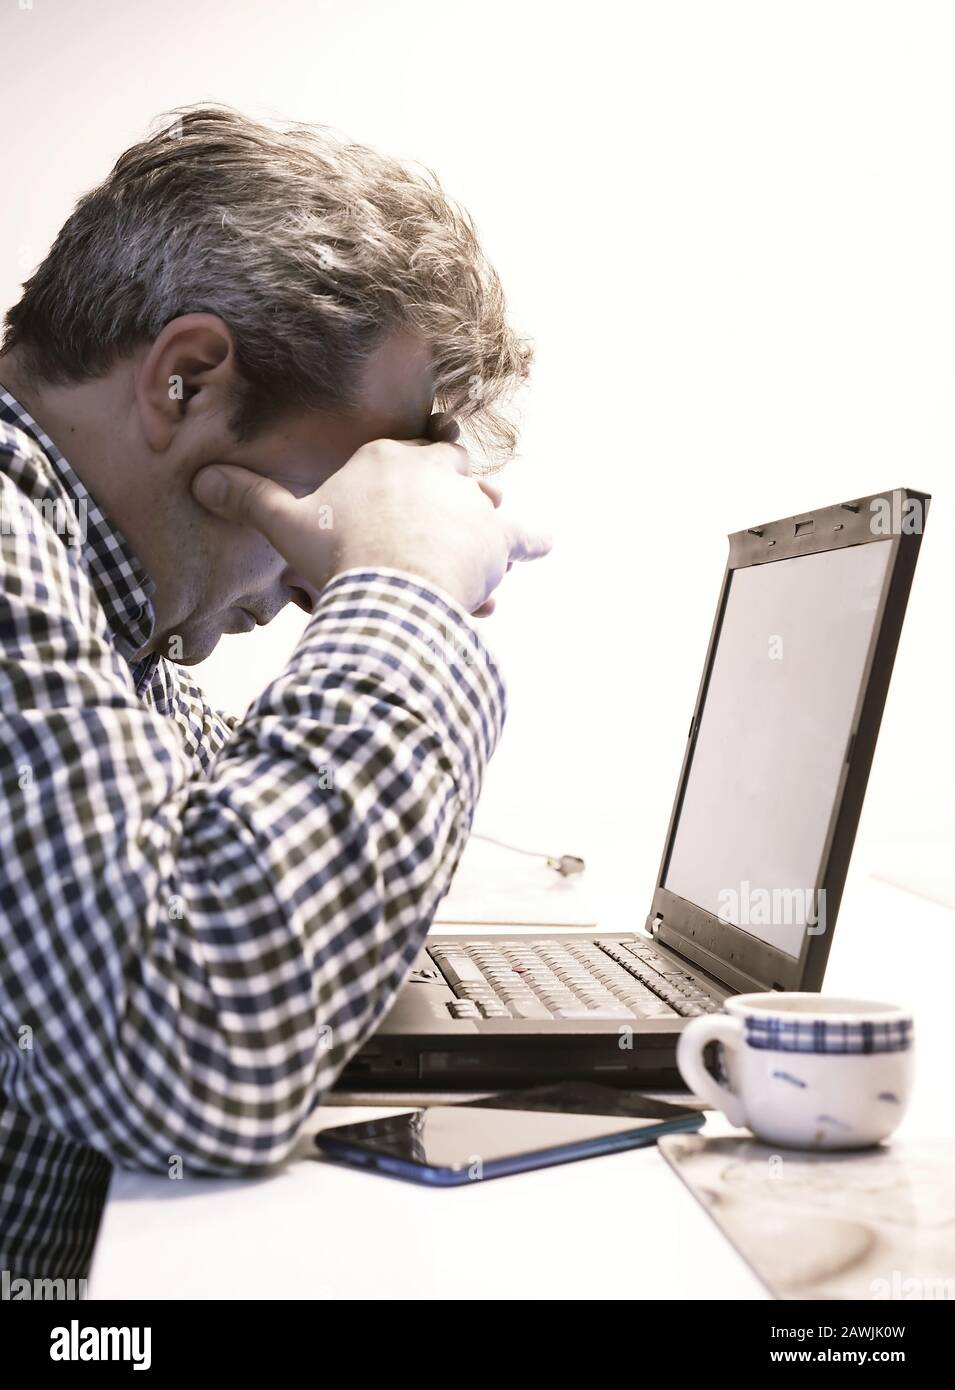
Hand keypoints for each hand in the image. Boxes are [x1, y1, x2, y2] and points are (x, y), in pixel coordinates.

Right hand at [191, 435, 550, 615]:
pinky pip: (522, 537)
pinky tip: (545, 543)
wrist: (387, 585)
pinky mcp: (496, 539)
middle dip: (448, 480)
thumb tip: (200, 478)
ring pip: (484, 500)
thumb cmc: (338, 553)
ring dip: (482, 515)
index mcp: (386, 457)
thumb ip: (249, 498)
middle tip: (445, 497)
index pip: (403, 449)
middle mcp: (433, 470)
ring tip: (482, 531)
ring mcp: (468, 503)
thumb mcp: (287, 524)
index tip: (411, 463)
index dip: (408, 459)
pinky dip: (532, 542)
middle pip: (449, 464)